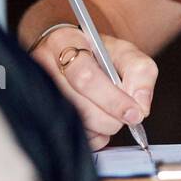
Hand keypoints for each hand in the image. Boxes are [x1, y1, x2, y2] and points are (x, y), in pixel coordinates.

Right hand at [29, 25, 157, 150]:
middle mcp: (43, 68)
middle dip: (111, 117)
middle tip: (127, 115)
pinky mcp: (42, 116)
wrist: (71, 54)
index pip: (86, 77)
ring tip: (111, 112)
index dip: (113, 100)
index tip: (135, 114)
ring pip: (77, 125)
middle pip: (80, 107)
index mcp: (64, 43)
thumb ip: (140, 72)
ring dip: (103, 127)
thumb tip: (141, 107)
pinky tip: (98, 122)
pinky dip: (95, 137)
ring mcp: (38, 93)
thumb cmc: (97, 53)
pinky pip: (73, 137)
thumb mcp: (124, 52)